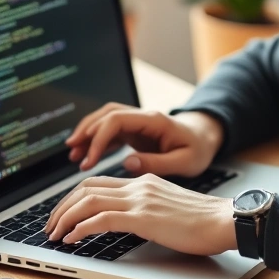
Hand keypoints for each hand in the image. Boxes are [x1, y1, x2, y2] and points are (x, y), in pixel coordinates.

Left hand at [42, 173, 237, 255]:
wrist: (224, 220)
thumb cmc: (204, 221)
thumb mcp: (169, 207)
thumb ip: (149, 207)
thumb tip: (131, 221)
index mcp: (145, 181)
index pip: (99, 182)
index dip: (74, 196)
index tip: (64, 212)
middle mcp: (139, 185)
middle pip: (86, 187)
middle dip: (62, 206)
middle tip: (51, 224)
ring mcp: (140, 200)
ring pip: (88, 201)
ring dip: (65, 218)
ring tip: (54, 234)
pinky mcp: (143, 217)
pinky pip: (101, 219)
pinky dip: (80, 228)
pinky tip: (72, 239)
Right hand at [66, 103, 222, 177]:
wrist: (205, 139)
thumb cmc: (198, 150)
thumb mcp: (185, 162)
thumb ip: (157, 163)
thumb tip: (127, 163)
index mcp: (154, 120)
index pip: (117, 120)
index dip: (99, 138)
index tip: (90, 160)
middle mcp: (142, 117)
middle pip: (106, 116)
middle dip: (86, 133)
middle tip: (73, 153)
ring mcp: (137, 123)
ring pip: (105, 120)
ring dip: (87, 134)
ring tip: (73, 155)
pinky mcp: (135, 131)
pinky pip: (110, 131)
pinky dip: (96, 141)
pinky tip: (86, 156)